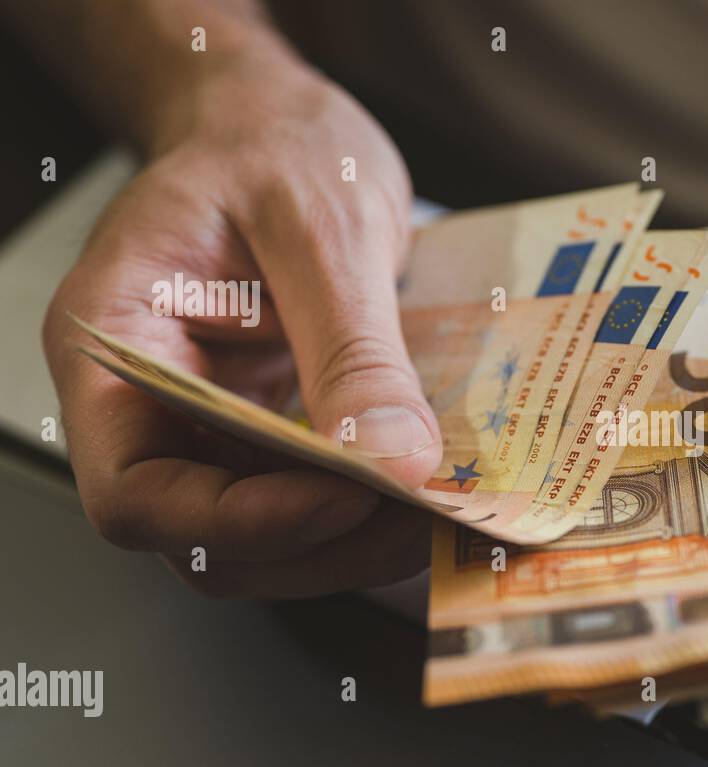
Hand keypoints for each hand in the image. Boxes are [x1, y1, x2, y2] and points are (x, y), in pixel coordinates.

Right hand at [44, 55, 441, 596]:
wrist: (280, 127)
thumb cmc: (273, 148)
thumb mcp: (320, 227)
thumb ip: (351, 346)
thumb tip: (394, 457)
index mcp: (115, 345)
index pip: (136, 492)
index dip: (239, 522)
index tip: (347, 500)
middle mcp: (148, 406)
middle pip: (204, 539)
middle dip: (317, 543)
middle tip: (421, 514)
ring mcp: (208, 427)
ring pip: (262, 540)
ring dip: (351, 544)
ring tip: (439, 508)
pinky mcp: (266, 435)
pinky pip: (304, 502)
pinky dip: (365, 513)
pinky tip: (427, 490)